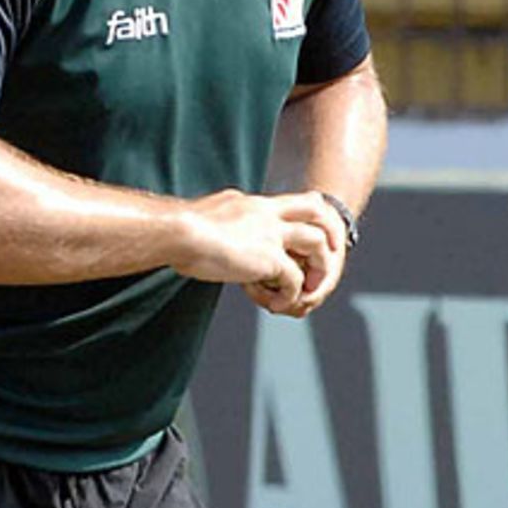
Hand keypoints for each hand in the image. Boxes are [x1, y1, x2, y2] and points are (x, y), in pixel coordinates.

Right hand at [172, 188, 337, 311]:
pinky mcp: (270, 258)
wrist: (177, 232)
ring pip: (317, 243)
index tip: (302, 236)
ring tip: (307, 291)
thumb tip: (197, 226)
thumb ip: (212, 221)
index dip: (302, 218)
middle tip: (332, 253)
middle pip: (316, 209)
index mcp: (251, 203)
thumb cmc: (175, 229)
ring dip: (318, 269)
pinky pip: (295, 280)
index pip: (289, 202)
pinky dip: (290, 295)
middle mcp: (266, 213)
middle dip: (330, 230)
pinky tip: (275, 305)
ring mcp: (271, 234)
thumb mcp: (199, 218)